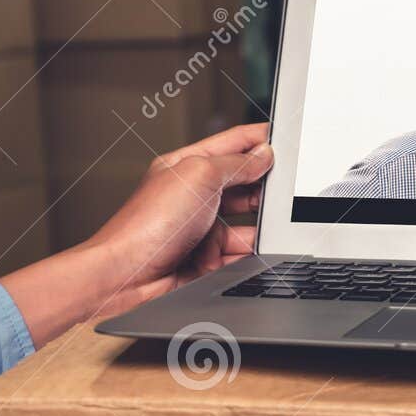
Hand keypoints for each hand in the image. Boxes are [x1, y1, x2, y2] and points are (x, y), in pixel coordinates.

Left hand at [0, 123, 272, 342]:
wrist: (127, 278)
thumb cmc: (147, 225)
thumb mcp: (198, 176)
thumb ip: (235, 164)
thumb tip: (262, 156)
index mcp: (188, 166)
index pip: (231, 145)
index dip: (258, 139)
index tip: (286, 137)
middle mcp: (194, 197)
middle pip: (242, 185)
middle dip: (264, 186)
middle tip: (288, 186)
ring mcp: (201, 230)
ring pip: (247, 224)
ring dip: (260, 226)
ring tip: (274, 225)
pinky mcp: (207, 261)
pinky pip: (241, 254)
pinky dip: (253, 254)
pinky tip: (259, 252)